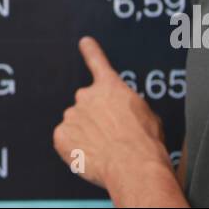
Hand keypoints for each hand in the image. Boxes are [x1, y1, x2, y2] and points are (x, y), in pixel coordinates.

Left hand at [52, 36, 185, 206]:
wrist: (132, 165)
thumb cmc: (145, 143)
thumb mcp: (146, 115)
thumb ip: (127, 106)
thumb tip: (123, 115)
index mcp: (110, 87)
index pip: (98, 62)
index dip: (91, 51)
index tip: (84, 42)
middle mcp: (86, 95)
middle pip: (87, 105)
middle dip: (95, 118)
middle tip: (110, 137)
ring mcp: (71, 115)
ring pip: (76, 124)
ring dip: (86, 134)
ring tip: (105, 151)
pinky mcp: (61, 135)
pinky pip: (66, 141)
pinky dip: (75, 149)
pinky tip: (91, 156)